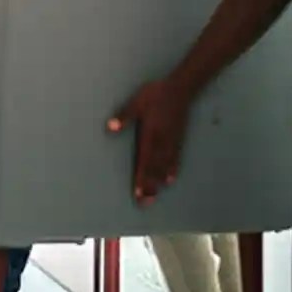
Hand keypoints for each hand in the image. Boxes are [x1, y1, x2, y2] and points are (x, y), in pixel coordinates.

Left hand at [107, 79, 193, 205]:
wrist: (181, 88)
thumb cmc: (156, 94)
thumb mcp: (137, 102)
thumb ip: (124, 116)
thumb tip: (110, 128)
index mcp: (150, 134)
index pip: (145, 160)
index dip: (141, 177)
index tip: (138, 192)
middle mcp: (162, 141)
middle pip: (155, 168)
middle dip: (149, 186)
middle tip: (145, 203)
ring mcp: (171, 141)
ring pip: (165, 166)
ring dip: (159, 182)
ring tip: (155, 196)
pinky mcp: (179, 138)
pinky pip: (175, 158)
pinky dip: (172, 170)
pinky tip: (170, 180)